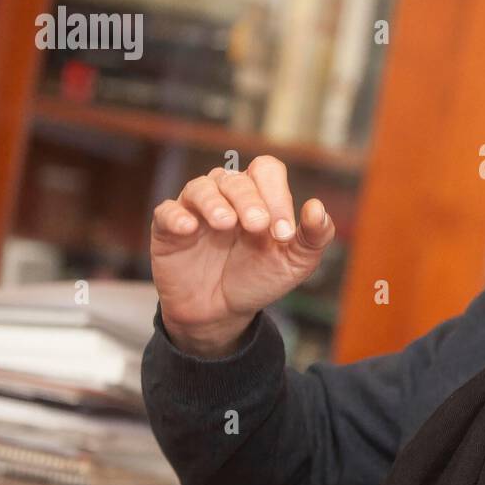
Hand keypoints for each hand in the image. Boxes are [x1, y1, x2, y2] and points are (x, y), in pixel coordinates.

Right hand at [150, 156, 335, 357]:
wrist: (221, 313)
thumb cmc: (258, 279)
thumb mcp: (295, 263)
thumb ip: (314, 237)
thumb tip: (317, 207)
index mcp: (259, 197)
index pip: (266, 171)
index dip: (276, 194)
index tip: (282, 233)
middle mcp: (226, 196)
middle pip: (236, 179)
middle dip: (249, 200)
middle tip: (258, 226)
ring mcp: (196, 210)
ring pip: (201, 187)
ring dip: (215, 202)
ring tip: (226, 223)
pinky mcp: (168, 229)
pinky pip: (167, 211)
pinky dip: (177, 216)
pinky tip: (189, 228)